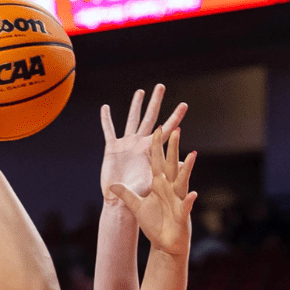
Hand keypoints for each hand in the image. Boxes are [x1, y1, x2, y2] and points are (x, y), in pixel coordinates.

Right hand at [101, 85, 186, 199]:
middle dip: (156, 102)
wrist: (120, 203)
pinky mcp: (112, 149)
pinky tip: (105, 108)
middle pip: (150, 118)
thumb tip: (184, 163)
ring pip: (131, 120)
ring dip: (135, 105)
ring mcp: (127, 145)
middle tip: (161, 86)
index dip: (175, 118)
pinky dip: (106, 119)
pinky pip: (109, 130)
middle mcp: (141, 144)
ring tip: (140, 92)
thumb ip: (169, 172)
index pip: (167, 130)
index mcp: (153, 150)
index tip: (184, 105)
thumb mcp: (157, 183)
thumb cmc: (140, 196)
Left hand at [109, 129, 196, 255]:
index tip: (155, 130)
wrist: (165, 243)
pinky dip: (189, 200)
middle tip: (176, 130)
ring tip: (192, 155)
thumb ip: (125, 195)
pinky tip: (192, 194)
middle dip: (173, 148)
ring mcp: (178, 199)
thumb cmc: (154, 224)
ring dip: (187, 169)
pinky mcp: (182, 213)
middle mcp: (170, 189)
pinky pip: (186, 205)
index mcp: (159, 185)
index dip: (156, 147)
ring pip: (182, 181)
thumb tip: (111, 185)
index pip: (157, 162)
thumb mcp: (136, 207)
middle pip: (171, 165)